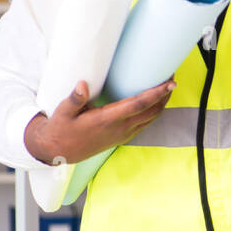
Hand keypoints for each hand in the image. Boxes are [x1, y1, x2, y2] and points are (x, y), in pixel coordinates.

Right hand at [24, 78, 175, 165]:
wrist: (58, 151)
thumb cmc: (61, 129)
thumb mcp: (63, 112)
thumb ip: (75, 99)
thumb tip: (82, 84)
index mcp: (107, 120)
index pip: (139, 104)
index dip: (156, 93)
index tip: (170, 82)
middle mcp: (120, 128)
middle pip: (152, 111)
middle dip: (165, 95)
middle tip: (172, 78)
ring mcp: (123, 134)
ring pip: (151, 119)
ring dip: (162, 104)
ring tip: (168, 88)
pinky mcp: (122, 138)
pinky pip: (145, 124)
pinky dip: (154, 113)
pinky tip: (156, 103)